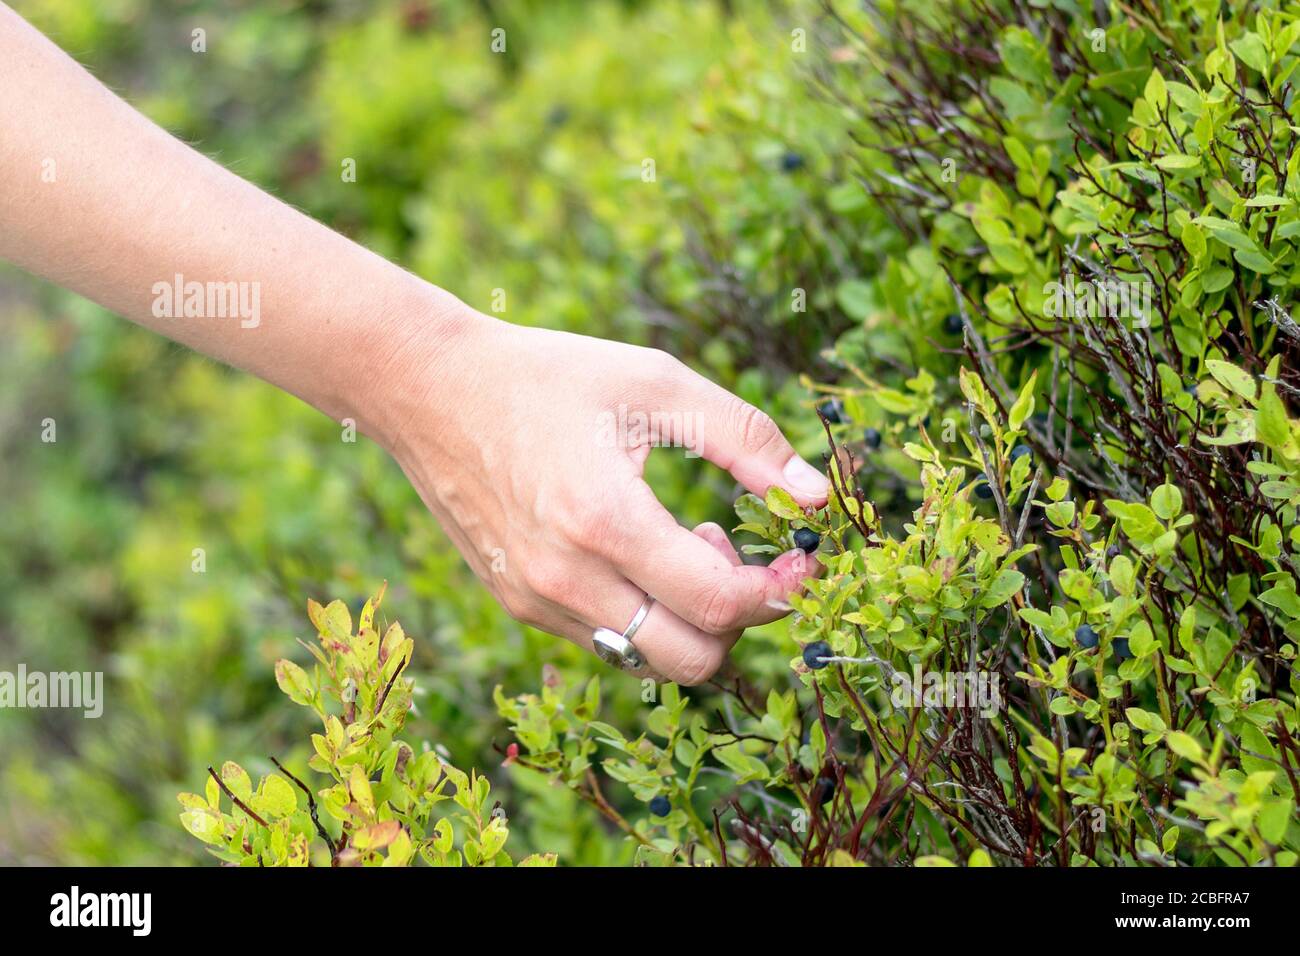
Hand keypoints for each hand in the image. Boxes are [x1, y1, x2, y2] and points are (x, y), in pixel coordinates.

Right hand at [374, 305, 829, 684]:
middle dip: (743, 618)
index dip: (780, 589)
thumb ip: (746, 437)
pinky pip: (610, 643)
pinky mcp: (519, 606)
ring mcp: (537, 601)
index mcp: (604, 520)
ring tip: (685, 545)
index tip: (802, 557)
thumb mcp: (656, 383)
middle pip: (693, 659)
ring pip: (651, 661)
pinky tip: (638, 553)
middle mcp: (566, 579)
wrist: (430, 390)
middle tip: (745, 555)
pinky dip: (646, 617)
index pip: (718, 602)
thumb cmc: (548, 376)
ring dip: (692, 620)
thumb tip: (816, 497)